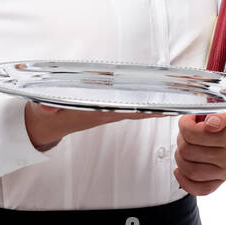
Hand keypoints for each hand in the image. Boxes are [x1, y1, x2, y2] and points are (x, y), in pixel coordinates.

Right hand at [24, 102, 167, 150]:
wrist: (45, 126)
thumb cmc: (48, 114)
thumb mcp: (44, 109)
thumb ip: (45, 107)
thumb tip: (45, 107)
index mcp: (95, 112)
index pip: (125, 110)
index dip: (145, 108)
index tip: (163, 106)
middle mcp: (106, 114)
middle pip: (139, 111)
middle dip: (159, 107)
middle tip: (181, 101)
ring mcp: (108, 113)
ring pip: (138, 110)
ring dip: (156, 106)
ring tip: (178, 99)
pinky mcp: (107, 111)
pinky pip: (132, 108)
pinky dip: (147, 105)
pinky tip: (159, 101)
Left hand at [172, 107, 225, 195]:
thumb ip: (220, 113)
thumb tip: (211, 124)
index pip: (192, 133)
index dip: (185, 123)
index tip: (190, 118)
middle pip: (187, 150)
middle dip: (181, 137)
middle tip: (189, 130)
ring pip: (188, 169)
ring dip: (180, 156)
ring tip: (187, 145)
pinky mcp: (221, 181)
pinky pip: (199, 189)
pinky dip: (185, 181)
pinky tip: (181, 169)